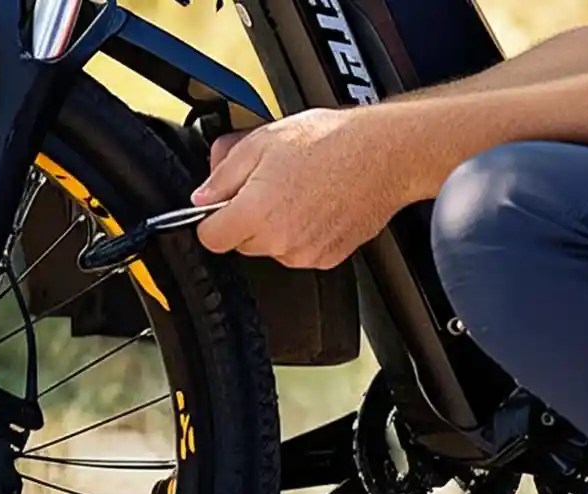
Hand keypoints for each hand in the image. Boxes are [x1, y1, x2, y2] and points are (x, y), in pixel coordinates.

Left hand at [192, 108, 408, 269]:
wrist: (385, 154)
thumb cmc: (331, 142)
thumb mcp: (262, 142)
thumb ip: (223, 174)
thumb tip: (202, 196)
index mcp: (256, 213)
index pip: (210, 237)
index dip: (211, 218)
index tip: (220, 205)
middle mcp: (280, 241)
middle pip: (241, 243)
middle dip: (247, 217)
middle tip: (267, 184)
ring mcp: (306, 253)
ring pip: (272, 247)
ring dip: (276, 226)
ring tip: (297, 190)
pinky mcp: (328, 258)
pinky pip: (300, 251)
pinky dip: (302, 233)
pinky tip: (316, 203)